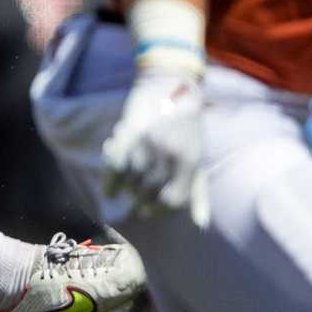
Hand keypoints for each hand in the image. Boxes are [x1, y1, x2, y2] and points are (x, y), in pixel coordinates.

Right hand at [101, 65, 208, 225]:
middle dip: (141, 201)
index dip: (159, 210)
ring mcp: (147, 142)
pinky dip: (110, 180)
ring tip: (126, 192)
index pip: (173, 198)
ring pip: (131, 178)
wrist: (169, 86)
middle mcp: (169, 152)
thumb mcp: (197, 157)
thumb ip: (197, 192)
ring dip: (126, 190)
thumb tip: (202, 225)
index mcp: (189, 159)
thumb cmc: (187, 127)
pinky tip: (110, 190)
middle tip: (137, 206)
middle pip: (150, 190)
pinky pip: (115, 165)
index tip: (149, 212)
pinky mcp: (129, 133)